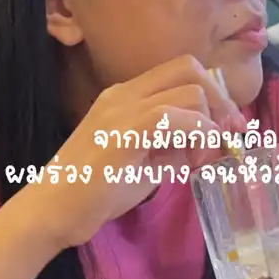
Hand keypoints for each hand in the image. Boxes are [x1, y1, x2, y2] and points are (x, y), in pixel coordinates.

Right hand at [33, 55, 245, 248]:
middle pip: (190, 69)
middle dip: (219, 101)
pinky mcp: (124, 133)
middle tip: (226, 137)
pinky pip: (174, 117)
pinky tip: (194, 159)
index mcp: (126, 96)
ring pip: (189, 91)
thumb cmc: (94, 192)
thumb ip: (172, 147)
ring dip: (208, 124)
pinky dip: (198, 134)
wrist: (53, 210)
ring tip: (198, 160)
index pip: (180, 71)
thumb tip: (205, 143)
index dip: (213, 95)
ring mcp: (122, 109)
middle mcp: (124, 93)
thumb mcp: (144, 164)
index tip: (225, 129)